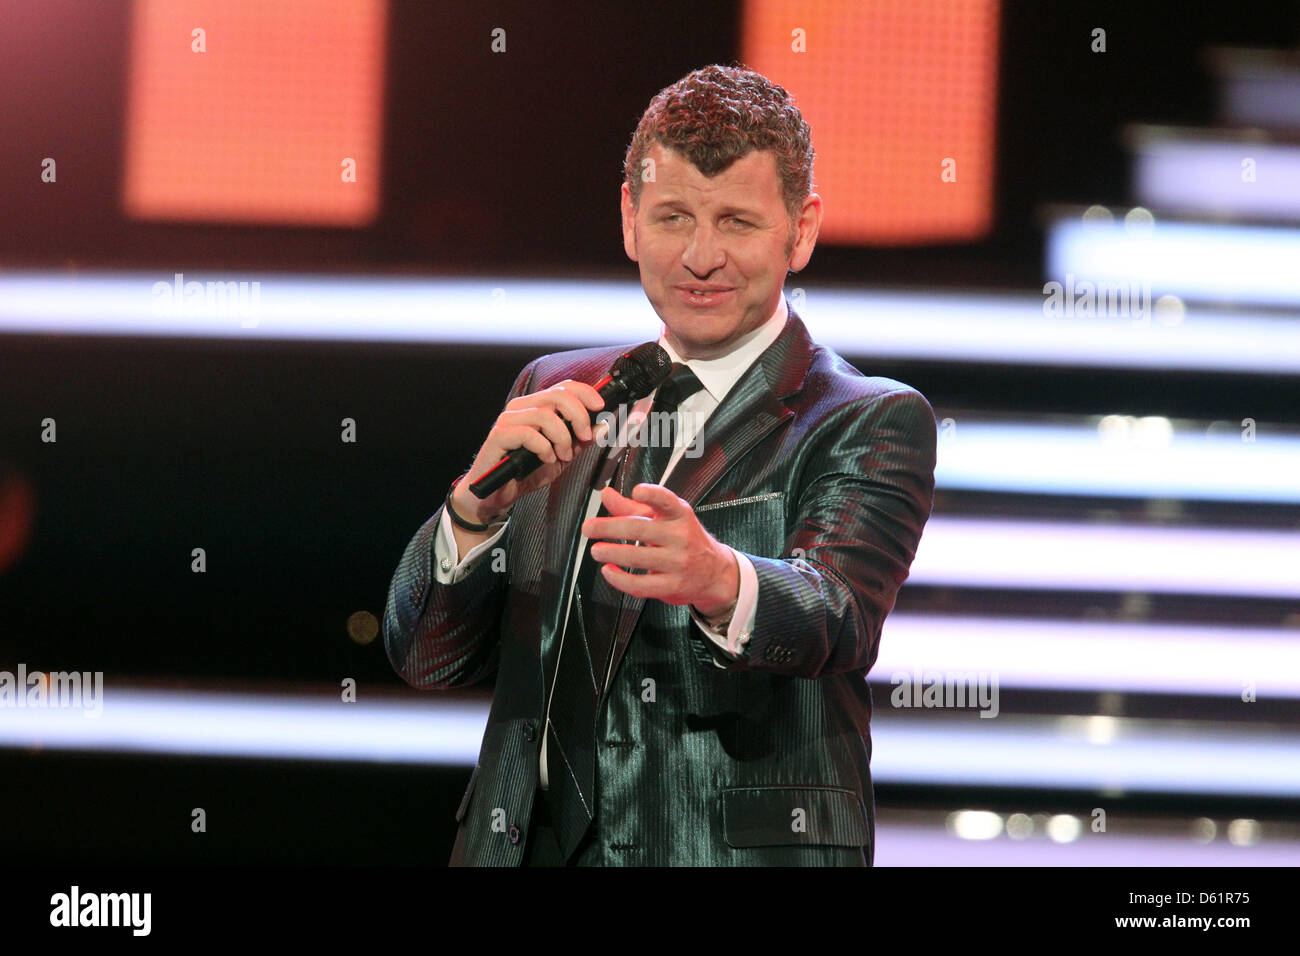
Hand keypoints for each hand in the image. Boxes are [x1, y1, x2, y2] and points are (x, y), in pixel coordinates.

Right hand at [453, 379, 605, 524]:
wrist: (497, 495)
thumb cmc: (525, 472)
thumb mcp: (562, 456)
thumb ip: (580, 441)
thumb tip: (601, 426)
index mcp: (536, 407)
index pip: (564, 387)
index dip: (585, 393)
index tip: (600, 407)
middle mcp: (521, 408)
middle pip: (558, 395)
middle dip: (578, 416)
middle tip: (583, 438)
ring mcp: (508, 420)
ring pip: (545, 415)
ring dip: (562, 437)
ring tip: (562, 455)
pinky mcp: (499, 436)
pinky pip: (529, 434)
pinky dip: (544, 447)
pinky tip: (546, 459)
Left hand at [583, 483, 739, 617]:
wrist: (714, 573)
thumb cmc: (683, 540)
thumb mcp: (665, 519)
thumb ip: (632, 508)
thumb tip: (606, 494)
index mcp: (679, 515)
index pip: (667, 501)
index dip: (652, 495)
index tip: (637, 491)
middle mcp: (681, 537)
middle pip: (640, 530)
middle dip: (609, 528)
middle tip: (589, 528)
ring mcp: (678, 563)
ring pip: (638, 558)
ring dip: (612, 553)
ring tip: (596, 550)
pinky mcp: (672, 586)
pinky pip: (640, 585)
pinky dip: (619, 579)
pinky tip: (608, 571)